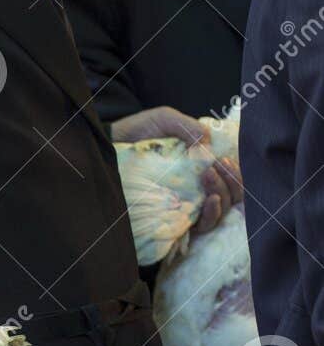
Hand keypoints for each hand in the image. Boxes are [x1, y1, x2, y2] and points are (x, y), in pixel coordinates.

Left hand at [111, 106, 241, 232]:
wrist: (109, 148)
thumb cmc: (137, 134)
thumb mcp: (165, 120)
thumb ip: (190, 127)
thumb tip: (210, 147)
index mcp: (200, 165)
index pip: (230, 176)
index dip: (236, 173)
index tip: (226, 161)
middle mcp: (198, 187)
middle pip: (231, 195)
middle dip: (233, 182)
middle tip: (219, 167)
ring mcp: (187, 205)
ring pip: (220, 210)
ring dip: (223, 194)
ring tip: (209, 177)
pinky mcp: (175, 220)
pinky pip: (203, 225)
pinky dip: (212, 214)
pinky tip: (210, 200)